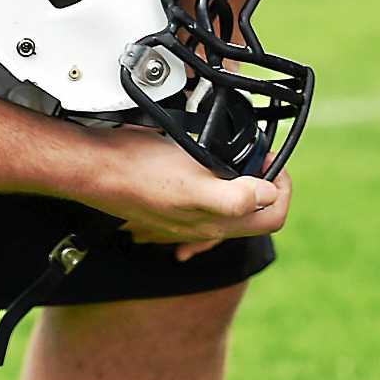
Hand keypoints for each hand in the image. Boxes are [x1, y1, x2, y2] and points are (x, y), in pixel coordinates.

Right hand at [78, 128, 289, 256]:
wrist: (98, 171)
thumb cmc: (140, 171)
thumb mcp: (193, 180)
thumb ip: (235, 197)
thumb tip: (268, 195)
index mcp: (218, 223)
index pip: (275, 215)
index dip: (281, 185)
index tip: (269, 157)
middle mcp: (206, 227)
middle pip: (258, 212)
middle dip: (265, 180)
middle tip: (255, 152)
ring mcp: (188, 219)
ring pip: (232, 205)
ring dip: (241, 179)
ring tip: (232, 154)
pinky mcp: (174, 206)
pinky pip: (205, 202)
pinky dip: (215, 186)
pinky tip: (208, 173)